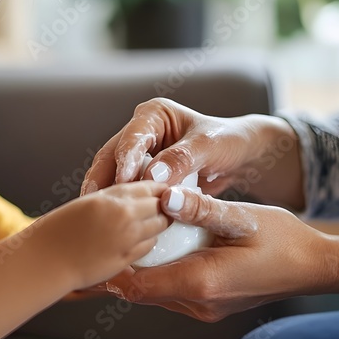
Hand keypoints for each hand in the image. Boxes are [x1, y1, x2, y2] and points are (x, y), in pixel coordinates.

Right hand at [31, 181, 170, 290]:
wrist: (47, 260)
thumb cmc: (59, 230)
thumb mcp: (87, 203)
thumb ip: (113, 198)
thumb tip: (136, 197)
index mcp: (112, 197)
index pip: (150, 186)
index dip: (159, 189)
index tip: (161, 191)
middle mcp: (124, 215)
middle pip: (160, 206)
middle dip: (162, 206)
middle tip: (161, 208)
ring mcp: (127, 238)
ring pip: (159, 226)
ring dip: (157, 225)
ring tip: (149, 225)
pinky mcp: (127, 258)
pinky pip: (149, 246)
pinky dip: (147, 242)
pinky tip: (136, 241)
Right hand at [81, 98, 302, 207]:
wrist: (242, 157)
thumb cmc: (228, 141)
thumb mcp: (208, 146)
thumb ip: (181, 158)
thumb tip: (153, 175)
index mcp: (153, 115)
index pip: (133, 138)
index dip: (125, 160)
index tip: (124, 180)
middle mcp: (141, 133)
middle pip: (113, 156)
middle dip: (104, 180)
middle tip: (97, 203)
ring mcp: (140, 156)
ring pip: (114, 175)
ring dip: (108, 195)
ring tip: (99, 217)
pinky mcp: (143, 177)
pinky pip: (128, 191)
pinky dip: (122, 205)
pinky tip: (115, 224)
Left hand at [104, 187, 336, 321]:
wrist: (314, 267)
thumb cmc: (283, 240)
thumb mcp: (243, 217)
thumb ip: (201, 209)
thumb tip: (164, 197)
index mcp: (202, 282)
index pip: (136, 284)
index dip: (109, 266)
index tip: (93, 240)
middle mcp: (198, 303)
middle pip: (138, 290)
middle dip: (116, 264)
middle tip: (95, 235)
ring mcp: (203, 308)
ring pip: (152, 291)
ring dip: (136, 266)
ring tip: (117, 234)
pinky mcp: (208, 304)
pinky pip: (170, 289)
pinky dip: (156, 269)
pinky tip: (151, 243)